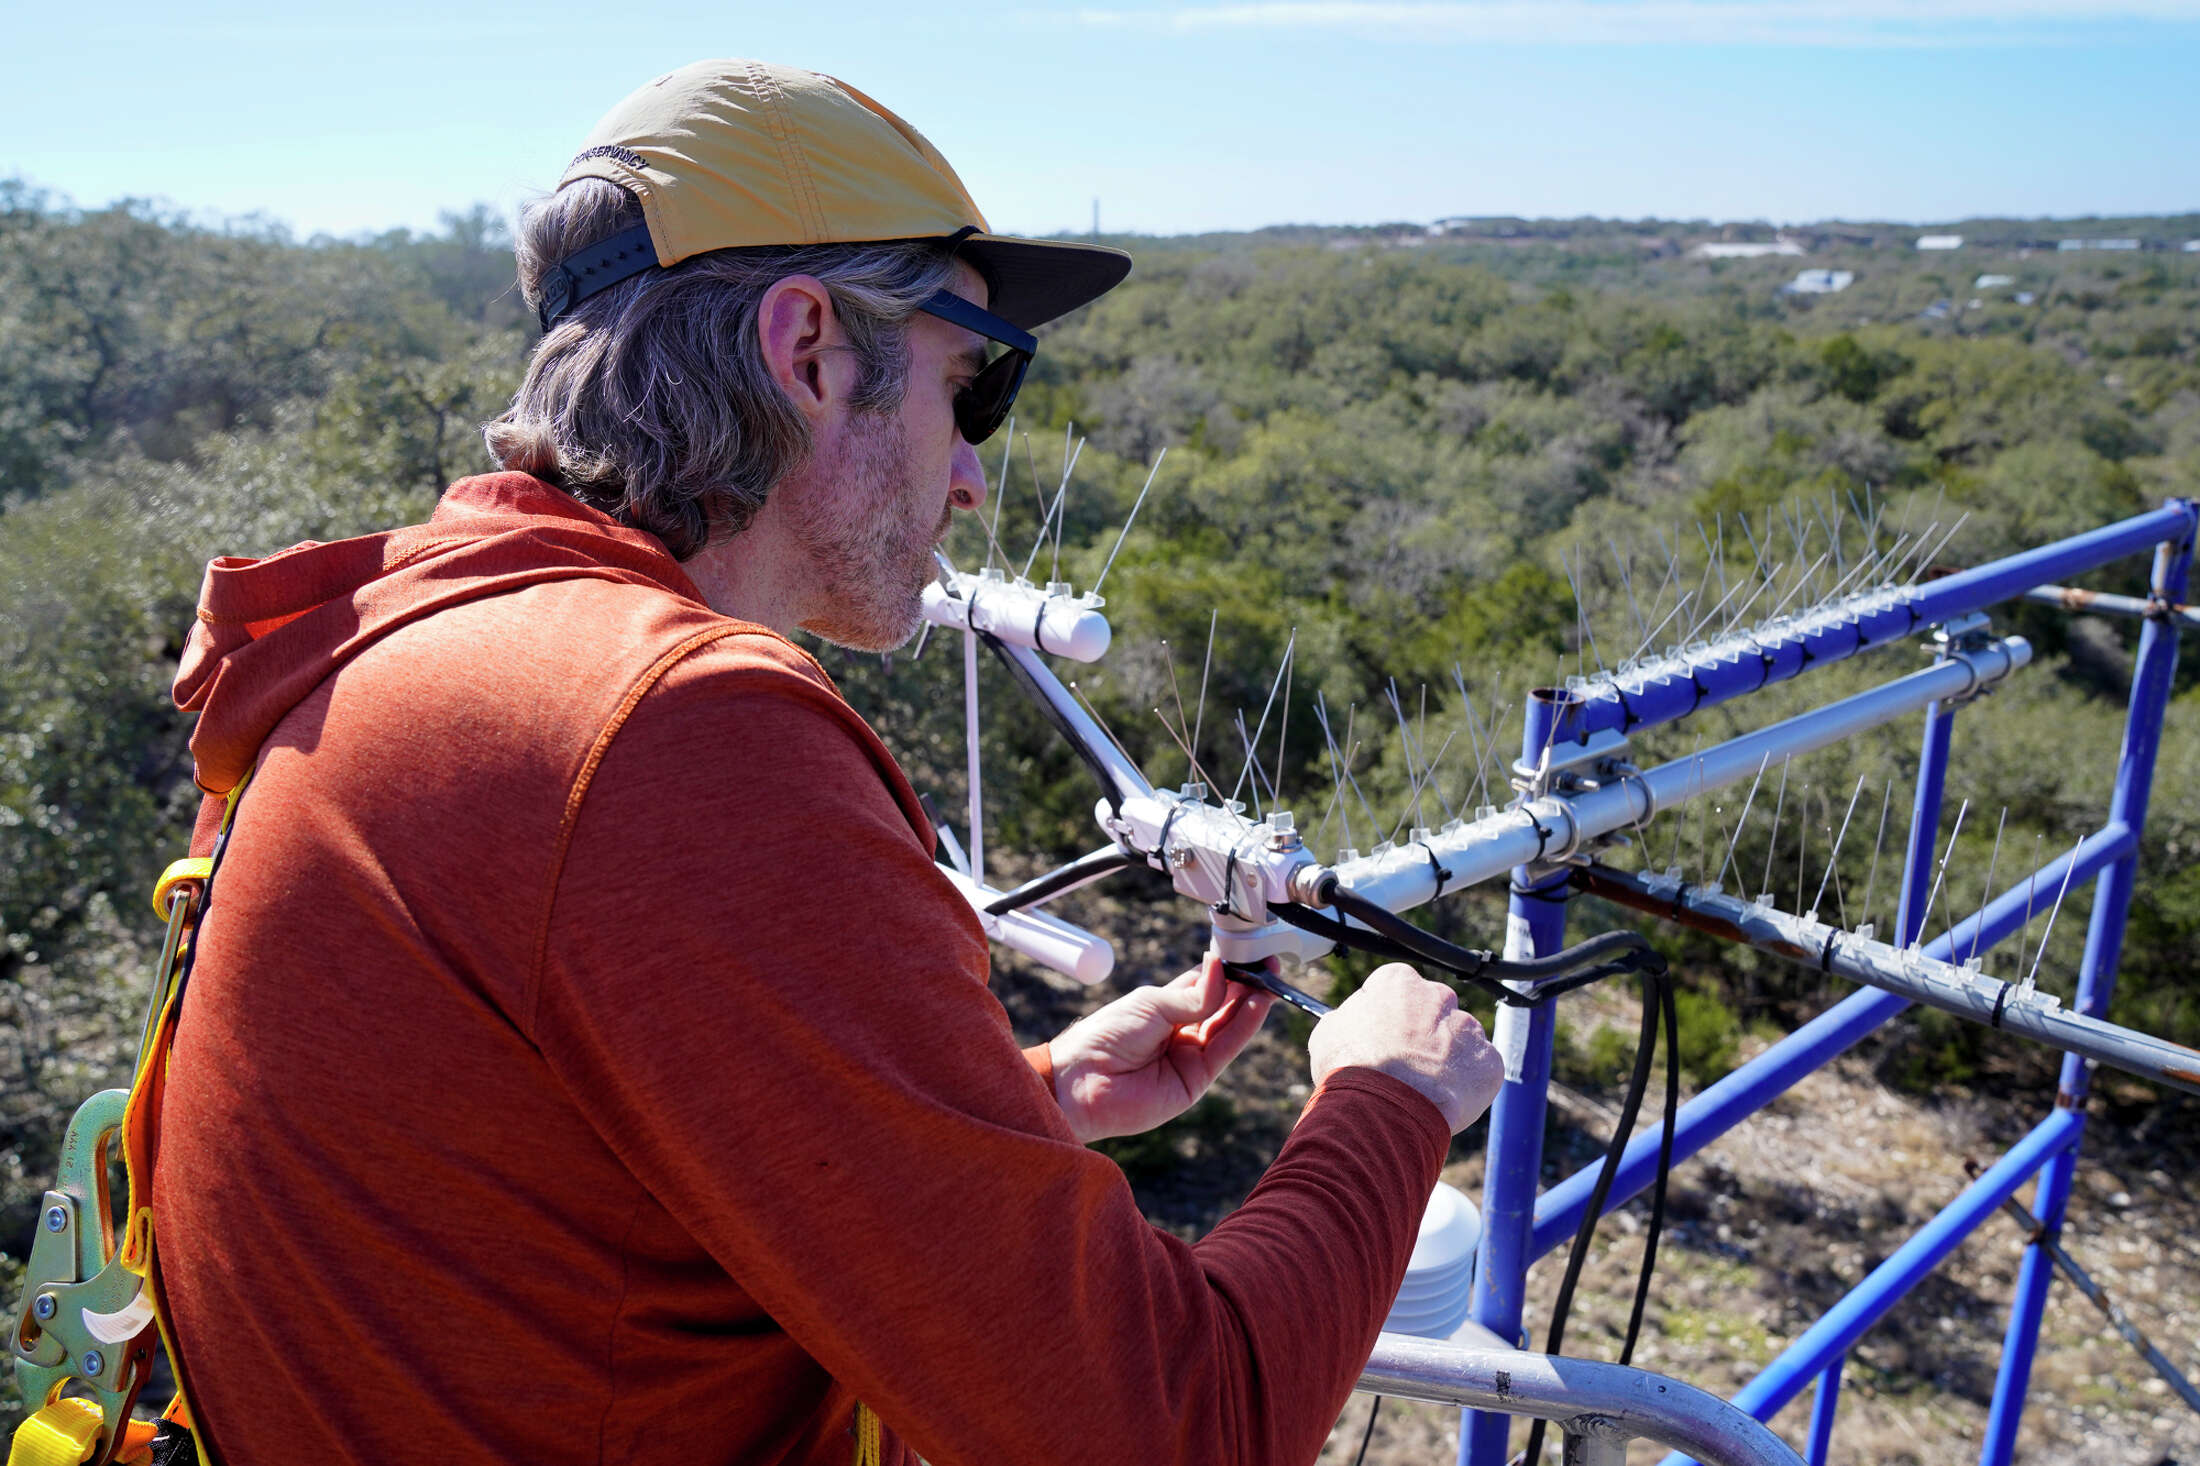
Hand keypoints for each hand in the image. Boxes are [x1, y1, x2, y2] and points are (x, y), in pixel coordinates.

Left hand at [1049, 955, 1275, 1144]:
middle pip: (1222, 1006)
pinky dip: (1244, 1026)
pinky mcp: (1197, 1079)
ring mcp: (1189, 1055)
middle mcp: (1180, 1031)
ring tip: (1269, 981)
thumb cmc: (1107, 1035)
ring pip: (1228, 1027)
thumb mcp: (1152, 1004)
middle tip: (1268, 965)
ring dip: (1251, 1004)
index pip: (1204, 985)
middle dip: (1245, 985)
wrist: (1083, 1081)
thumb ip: (1193, 995)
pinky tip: (1257, 1004)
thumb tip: (1221, 968)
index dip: (1226, 971)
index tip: (1248, 954)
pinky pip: (1226, 1049)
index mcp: (1164, 1008)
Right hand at [1307, 963, 1505, 1132]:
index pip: (1400, 989)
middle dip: (1425, 1033)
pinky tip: (1444, 1100)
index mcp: (1399, 982)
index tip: (1386, 1036)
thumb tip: (1351, 1021)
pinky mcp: (1488, 1062)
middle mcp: (1438, 996)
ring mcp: (1467, 1028)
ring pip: (1461, 1039)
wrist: (1382, 1110)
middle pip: (1436, 1010)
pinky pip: (1480, 1070)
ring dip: (1448, 1058)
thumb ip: (1349, 1018)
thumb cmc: (1350, 1072)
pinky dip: (1467, 1085)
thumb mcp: (1329, 1034)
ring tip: (1424, 1090)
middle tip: (1407, 1064)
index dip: (1392, 1016)